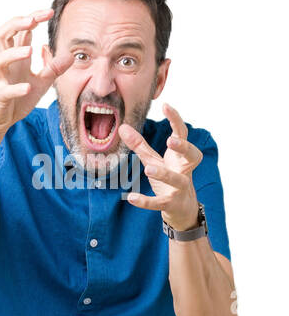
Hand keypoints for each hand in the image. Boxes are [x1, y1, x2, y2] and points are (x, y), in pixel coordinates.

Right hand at [0, 10, 70, 137]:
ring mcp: (0, 80)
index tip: (51, 11)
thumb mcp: (41, 82)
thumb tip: (69, 54)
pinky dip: (16, 88)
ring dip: (13, 53)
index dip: (33, 18)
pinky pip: (5, 90)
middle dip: (16, 24)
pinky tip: (27, 87)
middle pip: (2, 35)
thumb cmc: (16, 100)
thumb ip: (53, 68)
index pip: (21, 31)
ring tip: (30, 50)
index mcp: (16, 58)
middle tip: (33, 20)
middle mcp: (6, 65)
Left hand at [120, 103, 202, 230]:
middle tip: (170, 140)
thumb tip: (122, 127)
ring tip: (147, 169)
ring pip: (178, 179)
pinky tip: (131, 198)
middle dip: (184, 147)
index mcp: (180, 156)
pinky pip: (160, 203)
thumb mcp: (153, 160)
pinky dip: (146, 201)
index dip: (176, 120)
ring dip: (164, 174)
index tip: (166, 106)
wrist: (181, 209)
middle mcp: (184, 170)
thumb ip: (139, 145)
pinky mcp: (172, 203)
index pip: (182, 134)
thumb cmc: (169, 179)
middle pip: (193, 155)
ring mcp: (180, 187)